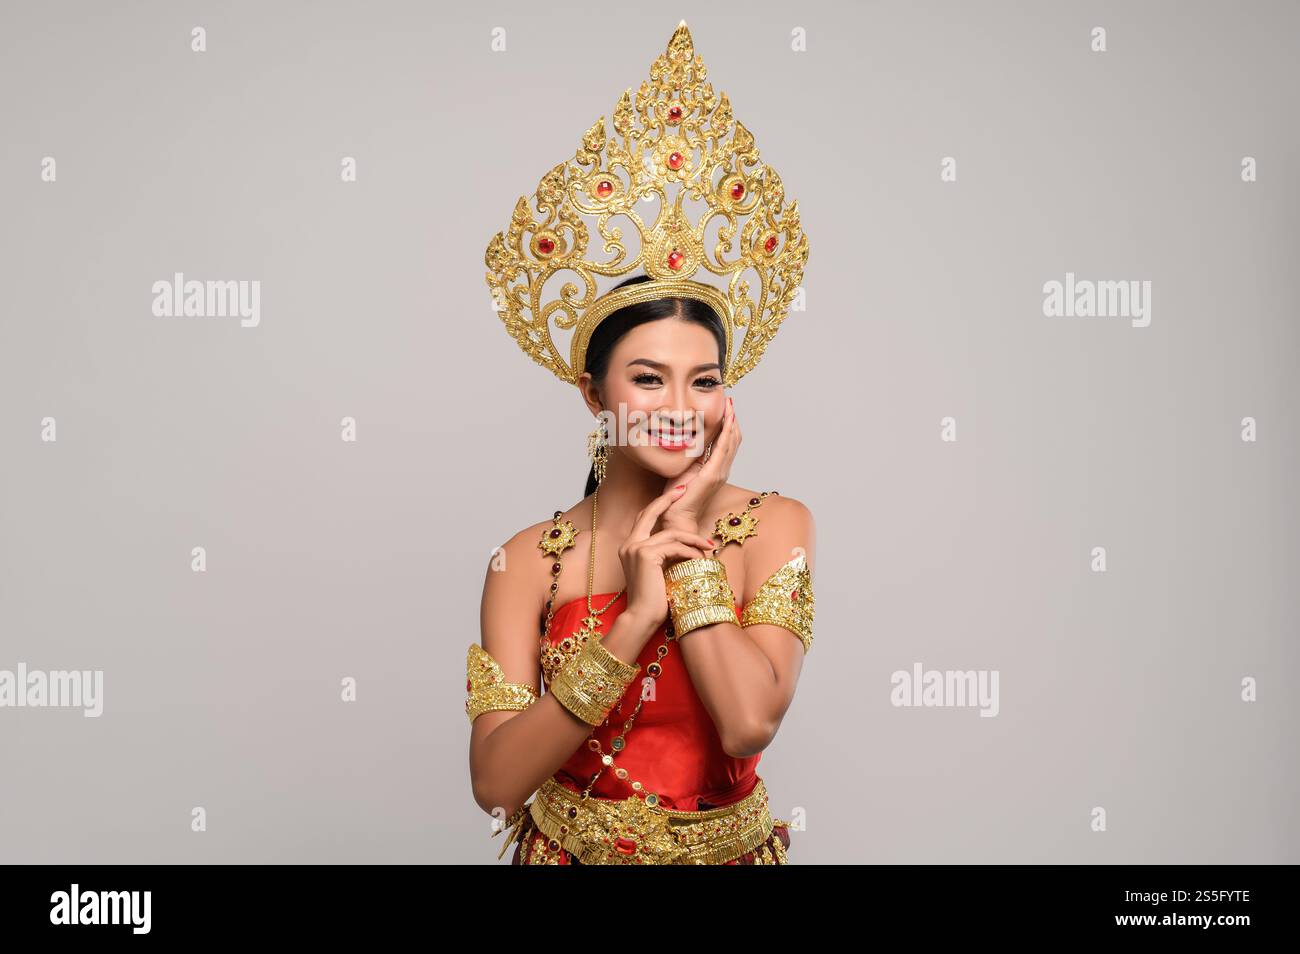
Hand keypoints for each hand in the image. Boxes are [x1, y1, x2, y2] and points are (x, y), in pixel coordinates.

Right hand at [618, 485, 717, 637]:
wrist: (641, 619)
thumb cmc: (652, 601)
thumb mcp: (658, 573)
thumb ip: (664, 556)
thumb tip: (685, 545)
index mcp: (629, 547)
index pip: (644, 518)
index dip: (659, 504)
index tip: (675, 494)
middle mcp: (629, 544)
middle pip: (649, 513)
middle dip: (667, 499)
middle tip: (684, 491)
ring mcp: (635, 548)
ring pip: (670, 533)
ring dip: (692, 538)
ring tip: (708, 546)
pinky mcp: (646, 555)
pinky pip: (675, 546)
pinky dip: (690, 551)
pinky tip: (699, 559)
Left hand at [661, 396, 740, 538]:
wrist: (676, 517)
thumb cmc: (677, 497)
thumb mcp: (684, 469)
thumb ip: (691, 456)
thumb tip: (689, 438)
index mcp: (716, 468)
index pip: (727, 442)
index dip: (729, 425)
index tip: (726, 408)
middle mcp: (722, 469)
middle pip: (734, 439)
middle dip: (732, 419)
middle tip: (730, 401)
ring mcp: (720, 472)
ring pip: (731, 442)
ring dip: (732, 422)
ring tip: (730, 406)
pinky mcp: (713, 474)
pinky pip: (723, 449)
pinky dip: (727, 433)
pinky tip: (727, 420)